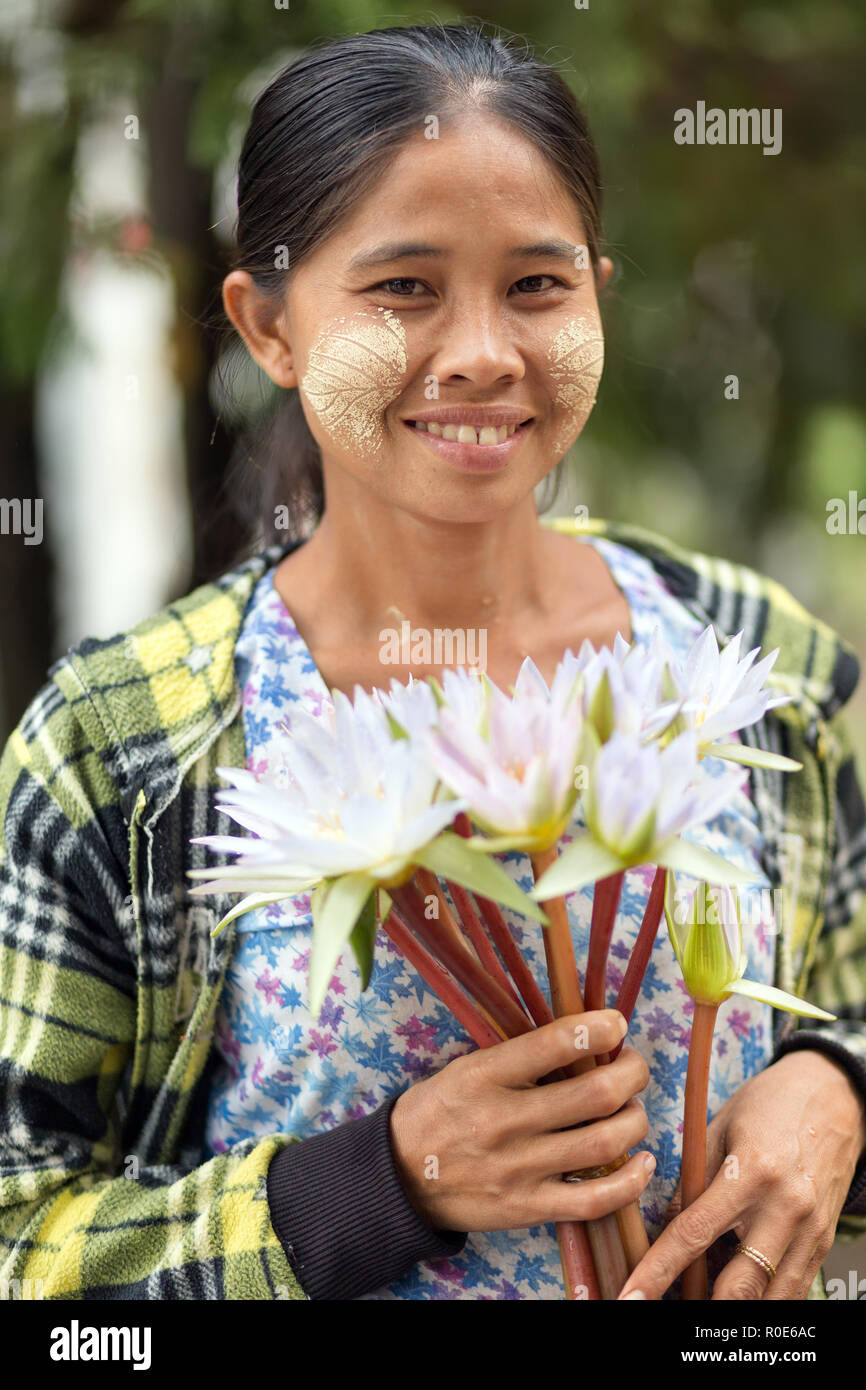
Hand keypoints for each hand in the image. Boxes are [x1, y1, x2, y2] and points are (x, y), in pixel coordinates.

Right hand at [389, 1009, 655, 1232]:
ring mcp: (519, 1169)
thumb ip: (520, 1056)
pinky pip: (595, 1200)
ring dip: (635, 1121)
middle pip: (596, 1093)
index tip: (616, 1024)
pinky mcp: (528, 1208)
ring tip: (633, 1110)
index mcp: (485, 1076)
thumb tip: (586, 1039)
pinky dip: (630, 1181)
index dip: (600, 1029)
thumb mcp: (467, 1068)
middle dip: (632, 1073)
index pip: (555, 1043)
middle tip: (633, 1066)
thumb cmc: (440, 1111)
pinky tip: (642, 1162)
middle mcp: (504, 1121)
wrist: (400, 1178)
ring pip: (605, 1143)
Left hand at [618, 1048, 865, 1300]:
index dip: (659, 1270)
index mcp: (752, 1171)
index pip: (695, 1233)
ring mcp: (810, 1229)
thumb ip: (693, 1181)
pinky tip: (741, 1292)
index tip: (633, 1295)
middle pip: (739, 1285)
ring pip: (770, 1298)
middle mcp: (786, 1207)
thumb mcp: (720, 1129)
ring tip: (702, 1302)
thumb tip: (665, 1228)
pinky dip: (765, 1298)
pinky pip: (793, 1289)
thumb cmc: (770, 1104)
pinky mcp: (824, 1242)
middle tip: (667, 1307)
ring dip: (733, 1308)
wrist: (834, 1095)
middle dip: (700, 1307)